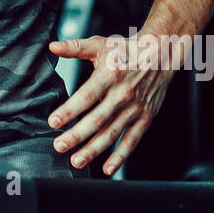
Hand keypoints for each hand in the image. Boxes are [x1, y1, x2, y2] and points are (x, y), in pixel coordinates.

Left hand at [46, 33, 176, 175]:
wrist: (160, 54)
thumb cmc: (127, 50)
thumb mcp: (100, 44)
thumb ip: (75, 47)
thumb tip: (53, 46)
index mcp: (109, 75)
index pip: (86, 97)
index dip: (69, 111)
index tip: (53, 122)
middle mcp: (122, 94)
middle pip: (97, 119)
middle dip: (76, 135)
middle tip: (59, 146)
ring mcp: (134, 108)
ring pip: (112, 134)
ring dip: (94, 150)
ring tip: (76, 161)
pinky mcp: (144, 118)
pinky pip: (132, 141)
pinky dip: (120, 156)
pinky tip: (107, 168)